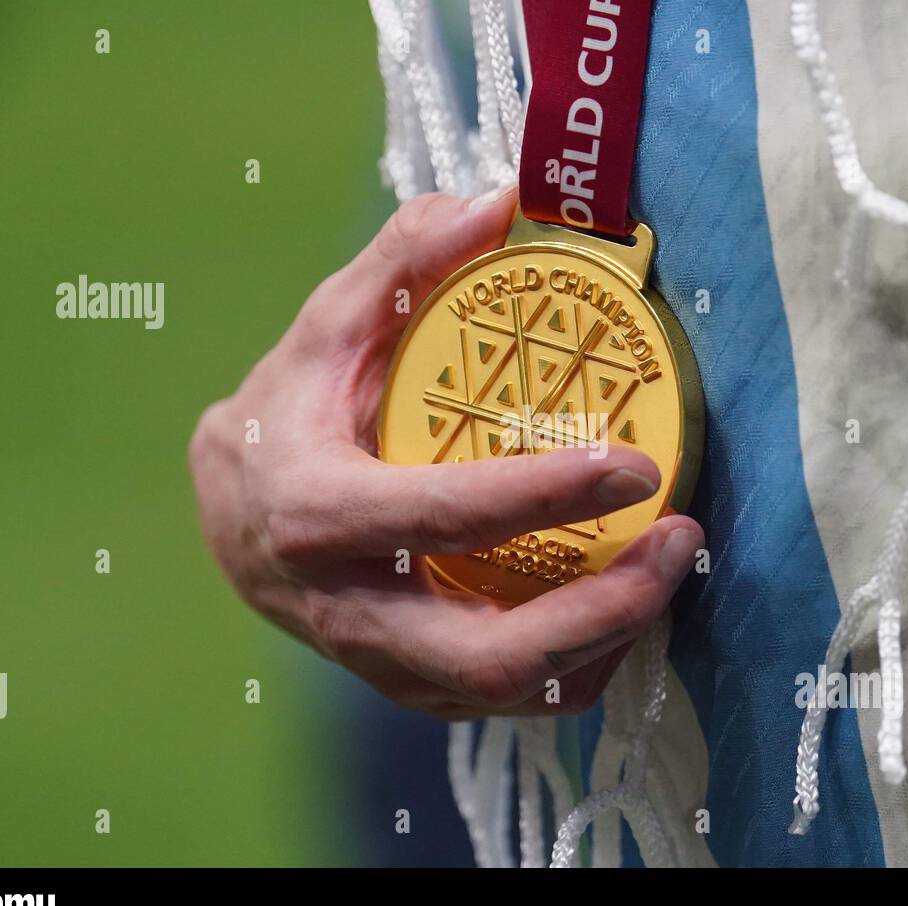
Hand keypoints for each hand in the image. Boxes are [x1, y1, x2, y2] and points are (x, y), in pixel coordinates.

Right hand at [188, 187, 704, 718]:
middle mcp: (345, 608)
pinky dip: (573, 665)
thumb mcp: (324, 331)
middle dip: (602, 610)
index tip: (637, 464)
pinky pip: (501, 700)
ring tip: (666, 570)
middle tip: (677, 542)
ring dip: (602, 642)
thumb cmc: (281, 417)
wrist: (231, 518)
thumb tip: (498, 203)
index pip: (443, 515)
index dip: (547, 495)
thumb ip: (401, 265)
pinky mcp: (407, 686)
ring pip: (503, 692)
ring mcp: (378, 662)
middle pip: (486, 654)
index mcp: (314, 514)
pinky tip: (618, 608)